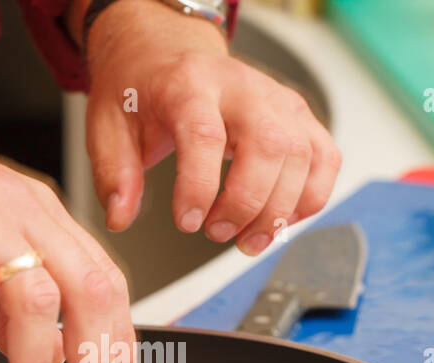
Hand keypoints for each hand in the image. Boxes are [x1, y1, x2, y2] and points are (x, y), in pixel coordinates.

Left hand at [83, 0, 341, 254]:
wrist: (166, 51)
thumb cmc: (142, 87)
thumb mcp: (108, 125)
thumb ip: (114, 173)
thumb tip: (120, 217)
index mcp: (189, 84)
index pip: (205, 134)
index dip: (200, 185)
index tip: (187, 222)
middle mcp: (242, 87)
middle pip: (267, 146)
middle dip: (246, 204)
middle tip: (218, 233)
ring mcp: (277, 100)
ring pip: (301, 156)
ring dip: (279, 211)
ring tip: (246, 239)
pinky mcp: (298, 116)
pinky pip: (325, 158)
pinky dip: (311, 197)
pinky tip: (282, 219)